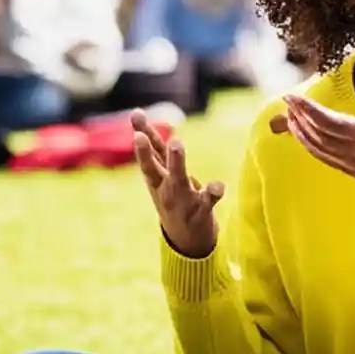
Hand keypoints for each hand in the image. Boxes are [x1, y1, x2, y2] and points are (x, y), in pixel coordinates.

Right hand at [132, 110, 223, 257]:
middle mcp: (165, 188)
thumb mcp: (159, 175)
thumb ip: (153, 147)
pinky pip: (207, 200)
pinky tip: (218, 185)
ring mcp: (182, 200)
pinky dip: (213, 192)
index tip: (135, 116)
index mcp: (156, 179)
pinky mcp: (201, 211)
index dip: (143, 134)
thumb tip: (136, 113)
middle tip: (140, 136)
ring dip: (176, 163)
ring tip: (176, 143)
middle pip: (153, 168)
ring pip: (177, 179)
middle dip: (145, 153)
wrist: (185, 240)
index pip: (149, 154)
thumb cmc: (172, 198)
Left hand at [271, 63, 354, 179]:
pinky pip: (324, 158)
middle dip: (300, 116)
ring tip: (291, 116)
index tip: (292, 96)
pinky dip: (310, 146)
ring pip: (318, 147)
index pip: (328, 121)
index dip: (307, 108)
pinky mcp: (352, 170)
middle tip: (289, 101)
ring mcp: (352, 163)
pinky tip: (303, 136)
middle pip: (319, 133)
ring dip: (302, 131)